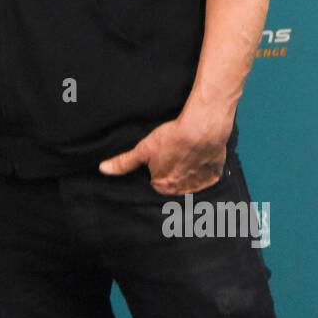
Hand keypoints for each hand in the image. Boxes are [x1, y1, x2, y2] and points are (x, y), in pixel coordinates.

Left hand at [98, 112, 229, 194]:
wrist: (201, 128)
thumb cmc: (172, 138)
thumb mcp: (143, 149)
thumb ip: (124, 163)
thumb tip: (103, 170)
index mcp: (163, 186)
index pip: (157, 181)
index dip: (159, 166)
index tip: (163, 156)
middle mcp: (181, 189)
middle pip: (174, 182)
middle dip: (174, 171)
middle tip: (176, 152)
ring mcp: (199, 184)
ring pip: (191, 180)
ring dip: (190, 170)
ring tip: (189, 152)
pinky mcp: (214, 176)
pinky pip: (208, 175)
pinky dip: (206, 167)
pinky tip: (201, 155)